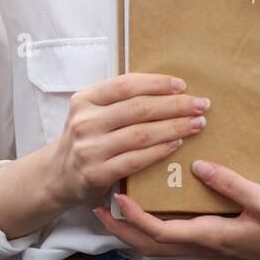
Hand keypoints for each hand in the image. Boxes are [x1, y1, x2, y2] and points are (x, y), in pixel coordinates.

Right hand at [48, 72, 209, 211]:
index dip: (157, 83)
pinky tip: (177, 144)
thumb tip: (167, 89)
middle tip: (201, 105)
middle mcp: (85, 122)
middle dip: (175, 105)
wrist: (57, 176)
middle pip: (139, 108)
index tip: (182, 85)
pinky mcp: (97, 173)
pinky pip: (137, 159)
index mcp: (85, 100)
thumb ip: (119, 100)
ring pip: (141, 134)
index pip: (126, 85)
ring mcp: (90, 149)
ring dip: (175, 127)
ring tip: (197, 124)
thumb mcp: (91, 112)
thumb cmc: (85, 139)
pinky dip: (160, 151)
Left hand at [92, 158, 259, 259]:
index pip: (160, 231)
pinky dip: (150, 228)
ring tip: (113, 208)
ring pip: (156, 245)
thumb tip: (199, 166)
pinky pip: (170, 239)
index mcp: (209, 235)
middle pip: (148, 245)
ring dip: (131, 230)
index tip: (117, 198)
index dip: (135, 218)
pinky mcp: (209, 241)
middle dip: (120, 230)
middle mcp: (201, 244)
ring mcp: (204, 246)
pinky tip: (147, 209)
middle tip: (97, 208)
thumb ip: (232, 184)